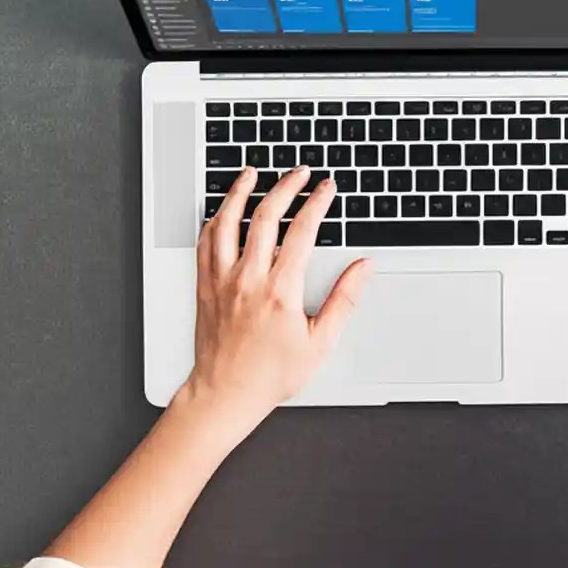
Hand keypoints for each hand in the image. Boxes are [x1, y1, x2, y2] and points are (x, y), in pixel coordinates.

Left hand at [184, 165, 371, 421]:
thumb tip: (362, 268)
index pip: (302, 231)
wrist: (225, 394)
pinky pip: (205, 242)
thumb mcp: (321, 342)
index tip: (327, 188)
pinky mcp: (205, 286)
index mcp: (280, 291)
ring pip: (228, 222)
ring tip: (252, 174)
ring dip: (240, 192)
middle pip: (266, 216)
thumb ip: (344, 299)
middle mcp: (248, 279)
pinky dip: (215, 219)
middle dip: (286, 186)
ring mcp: (222, 280)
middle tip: (300, 173)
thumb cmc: (271, 375)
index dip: (318, 202)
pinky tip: (223, 209)